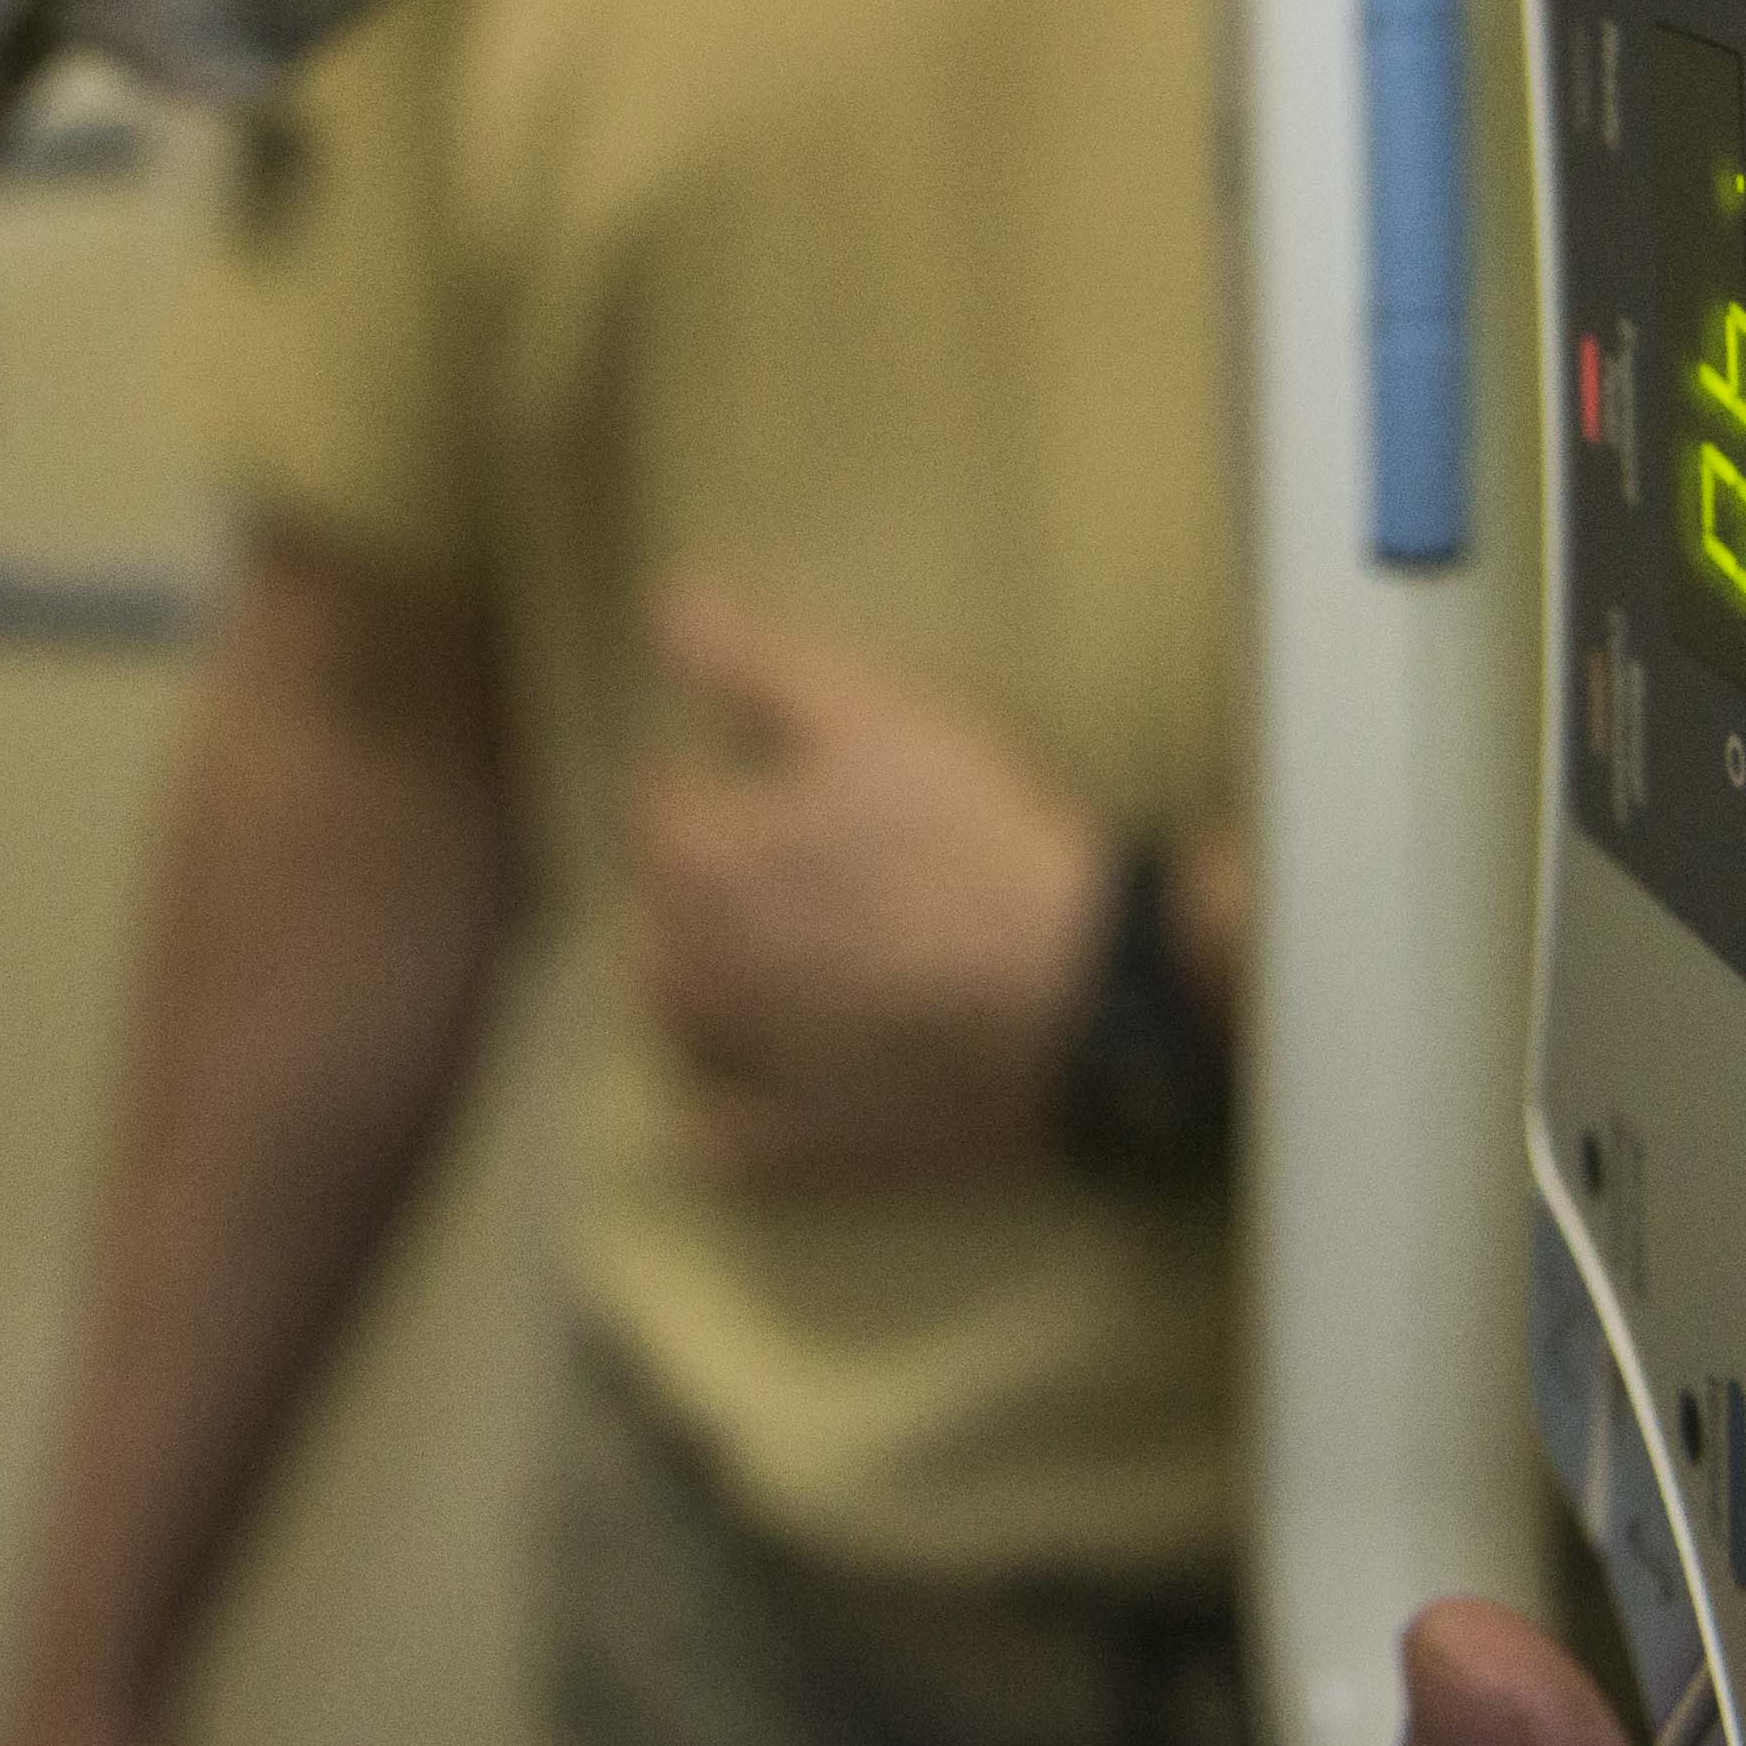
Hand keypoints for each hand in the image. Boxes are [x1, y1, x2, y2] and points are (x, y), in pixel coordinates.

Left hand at [626, 582, 1113, 1188]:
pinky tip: (766, 1084)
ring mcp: (747, 1065)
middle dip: (709, 886)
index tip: (774, 782)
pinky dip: (728, 1116)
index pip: (658, 806)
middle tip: (797, 867)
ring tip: (781, 959)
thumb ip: (751, 660)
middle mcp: (695, 969)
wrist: (1088, 991)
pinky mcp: (805, 1146)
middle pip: (664, 915)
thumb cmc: (975, 840)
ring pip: (679, 1022)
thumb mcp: (869, 714)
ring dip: (706, 987)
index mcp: (697, 861)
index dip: (717, 784)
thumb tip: (664, 599)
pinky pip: (725, 1141)